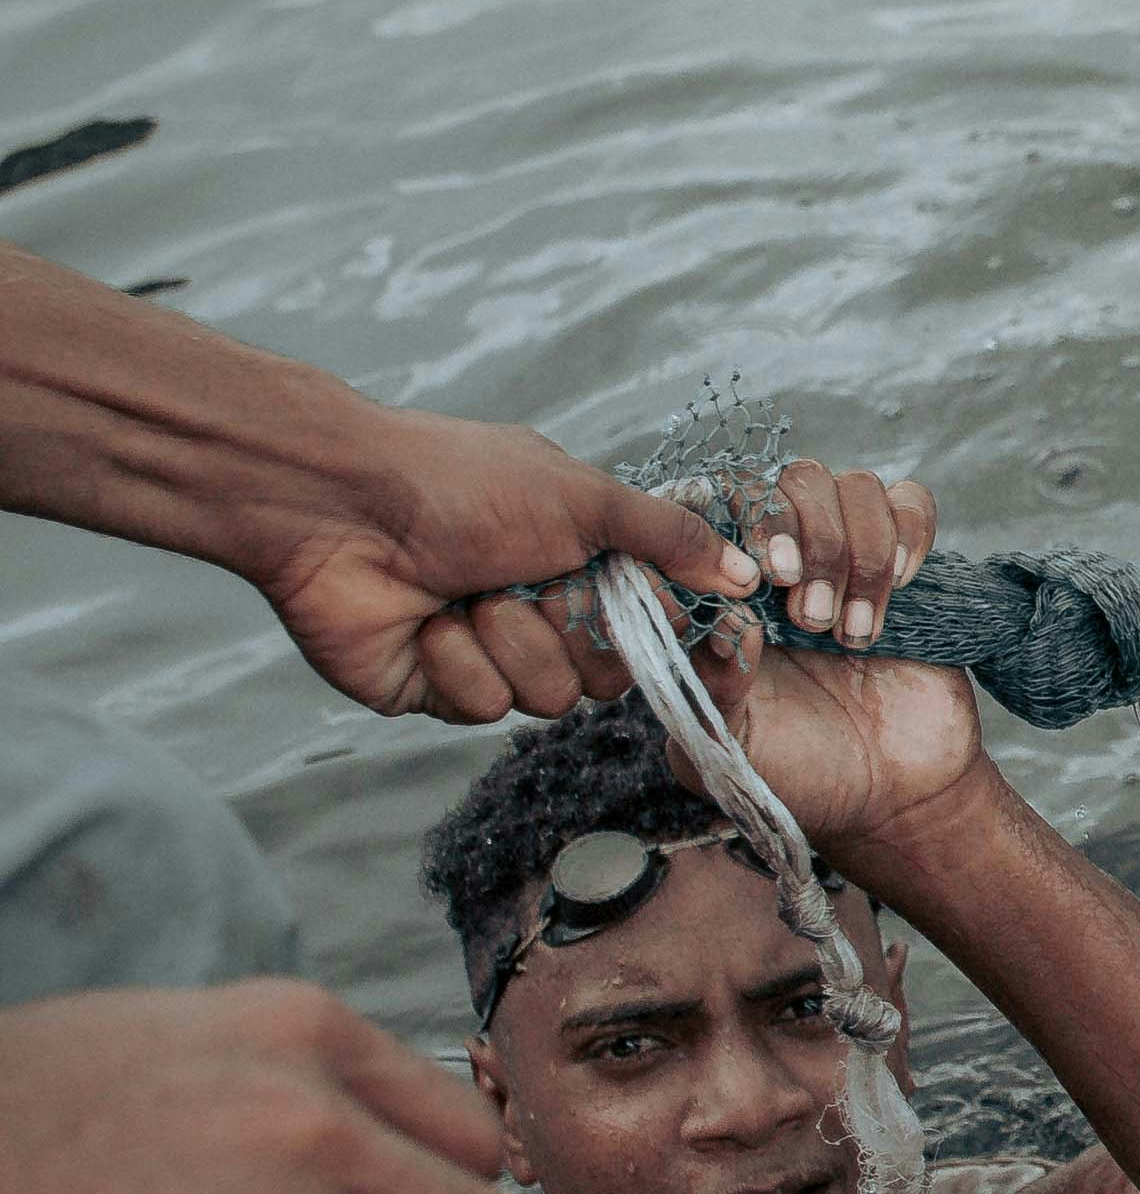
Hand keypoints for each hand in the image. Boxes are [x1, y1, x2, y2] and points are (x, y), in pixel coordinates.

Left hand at [246, 417, 758, 730]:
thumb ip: (667, 539)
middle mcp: (543, 608)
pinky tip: (426, 622)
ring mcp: (491, 653)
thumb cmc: (458, 486)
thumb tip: (747, 572)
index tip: (674, 622)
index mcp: (581, 558)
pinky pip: (484, 708)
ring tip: (465, 594)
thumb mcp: (582, 497)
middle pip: (610, 673)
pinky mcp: (439, 691)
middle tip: (531, 582)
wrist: (339, 509)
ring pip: (549, 697)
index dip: (663, 629)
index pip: (657, 623)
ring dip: (510, 641)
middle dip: (574, 630)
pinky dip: (457, 662)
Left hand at [701, 468, 970, 865]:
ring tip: (850, 633)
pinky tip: (898, 588)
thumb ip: (711, 686)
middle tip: (808, 617)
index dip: (731, 522)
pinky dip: (906, 533)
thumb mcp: (729, 745)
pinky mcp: (903, 563)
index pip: (709, 508)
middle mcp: (777, 561)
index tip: (757, 582)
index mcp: (720, 595)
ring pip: (847, 483)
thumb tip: (730, 623)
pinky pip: (908, 501)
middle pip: (783, 480)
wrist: (891, 798)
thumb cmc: (798, 773)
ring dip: (853, 551)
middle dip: (800, 537)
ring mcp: (842, 556)